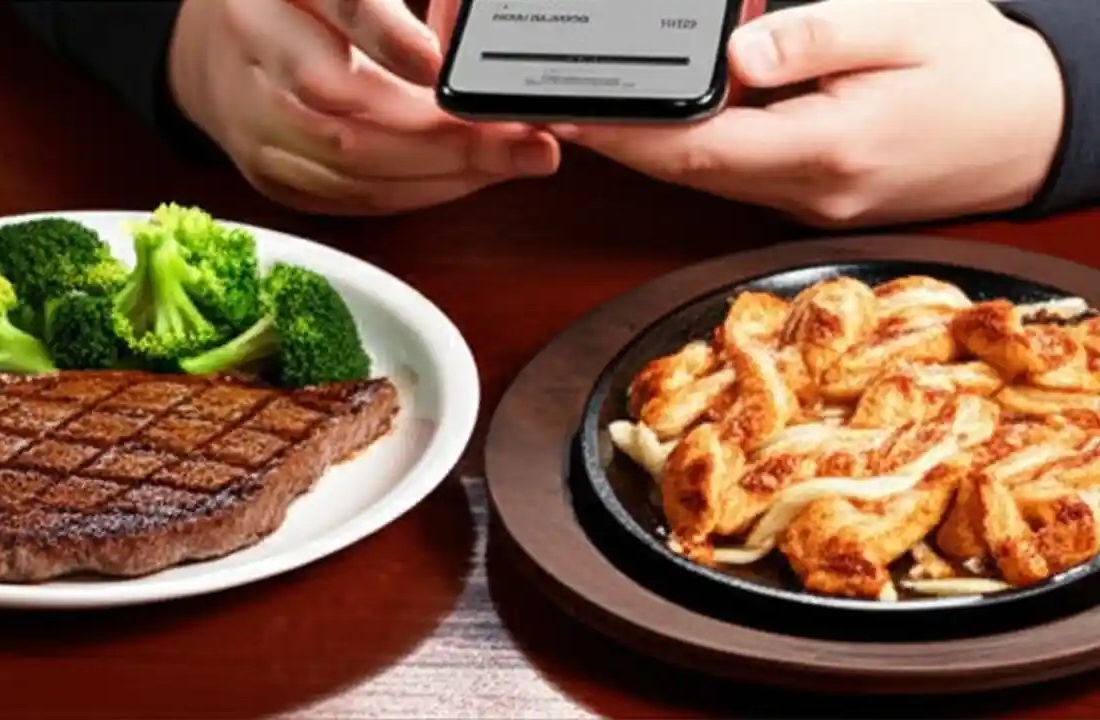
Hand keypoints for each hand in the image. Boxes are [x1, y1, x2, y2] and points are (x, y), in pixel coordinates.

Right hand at [168, 0, 559, 214]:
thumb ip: (380, 7)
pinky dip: (419, 191)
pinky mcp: (274, 178)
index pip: (339, 8)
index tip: (445, 65)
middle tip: (523, 141)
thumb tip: (448, 49)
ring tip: (514, 160)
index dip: (390, 39)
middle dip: (448, 137)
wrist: (214, 50)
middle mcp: (255, 64)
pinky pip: (354, 198)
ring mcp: (258, 130)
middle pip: (351, 113)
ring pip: (356, 167)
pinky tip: (468, 178)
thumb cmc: (291, 4)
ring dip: (445, 172)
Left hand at [550, 0, 1066, 227]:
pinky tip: (679, 117)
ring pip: (709, 178)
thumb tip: (732, 57)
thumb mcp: (906, 22)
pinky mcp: (816, 202)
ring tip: (605, 106)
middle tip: (564, 104)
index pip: (698, 148)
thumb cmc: (980, 66)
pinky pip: (738, 179)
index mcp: (828, 148)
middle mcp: (810, 193)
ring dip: (654, 147)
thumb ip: (815, 39)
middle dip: (622, 141)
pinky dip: (699, 151)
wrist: (1039, 125)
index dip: (625, 134)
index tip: (572, 111)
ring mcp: (812, 206)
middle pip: (689, 171)